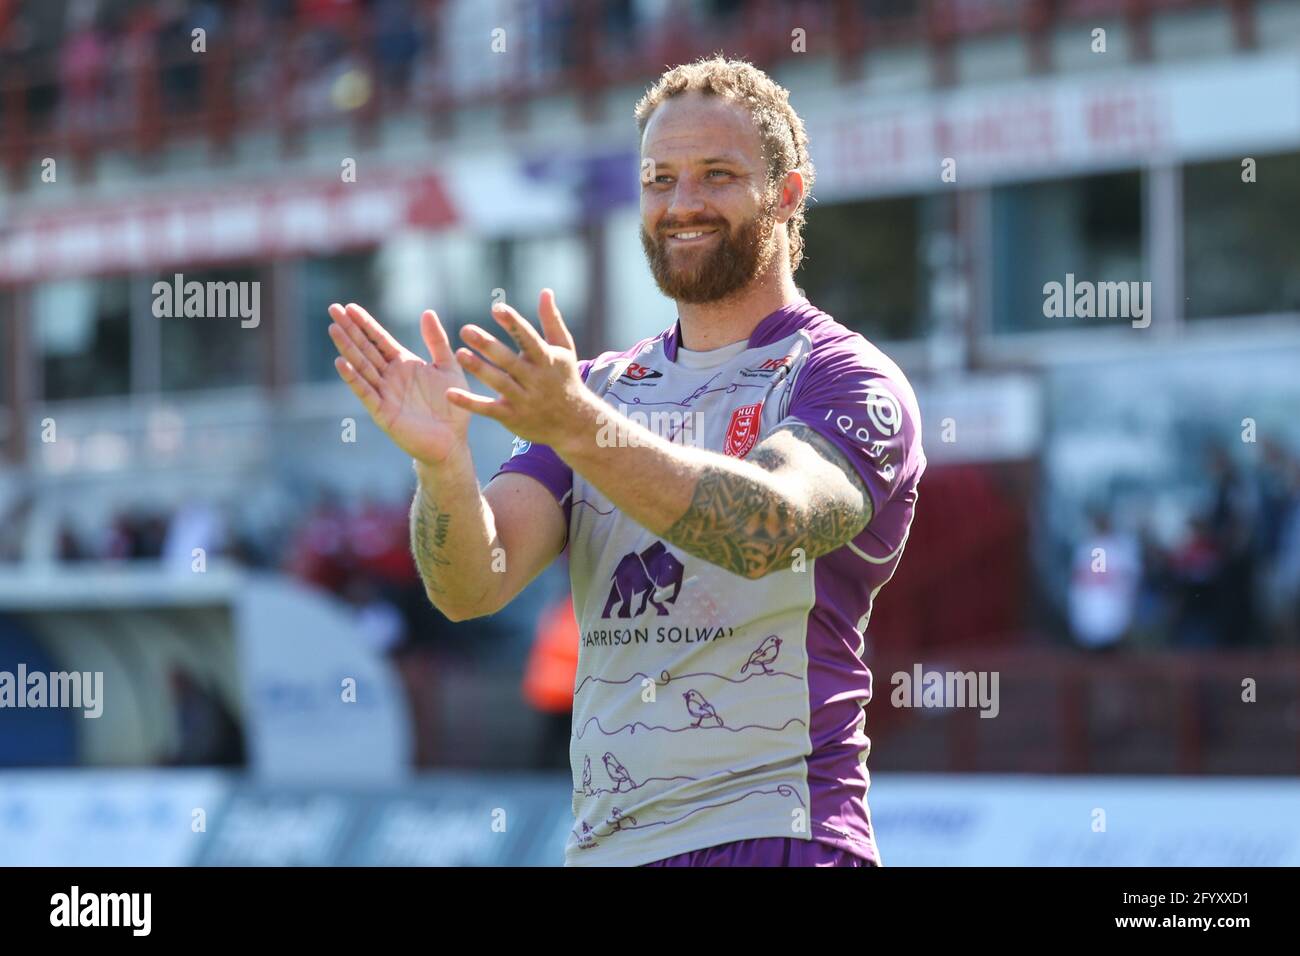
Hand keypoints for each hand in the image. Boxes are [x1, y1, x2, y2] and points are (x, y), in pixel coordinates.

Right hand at [328, 302, 469, 465]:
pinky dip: (353, 378)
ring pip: (362, 366)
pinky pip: (365, 392)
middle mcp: (390, 376)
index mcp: (403, 363)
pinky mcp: (382, 412)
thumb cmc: (452, 406)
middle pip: (366, 348)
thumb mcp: (449, 367)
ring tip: (334, 329)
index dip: (365, 323)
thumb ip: (437, 341)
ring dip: (347, 348)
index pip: (379, 339)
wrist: (452, 441)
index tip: (349, 306)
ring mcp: (384, 393)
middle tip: (332, 309)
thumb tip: (427, 311)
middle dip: (350, 329)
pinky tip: (341, 362)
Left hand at [446, 289, 586, 448]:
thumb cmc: (564, 379)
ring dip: (479, 369)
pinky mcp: (512, 417)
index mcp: (546, 360)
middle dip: (489, 345)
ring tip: (458, 354)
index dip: (514, 324)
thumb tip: (545, 291)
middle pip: (510, 360)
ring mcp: (524, 399)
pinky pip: (488, 409)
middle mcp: (535, 379)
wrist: (573, 424)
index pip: (529, 339)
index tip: (498, 309)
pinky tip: (451, 393)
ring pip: (499, 383)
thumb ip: (552, 321)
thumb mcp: (563, 350)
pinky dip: (470, 403)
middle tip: (466, 329)